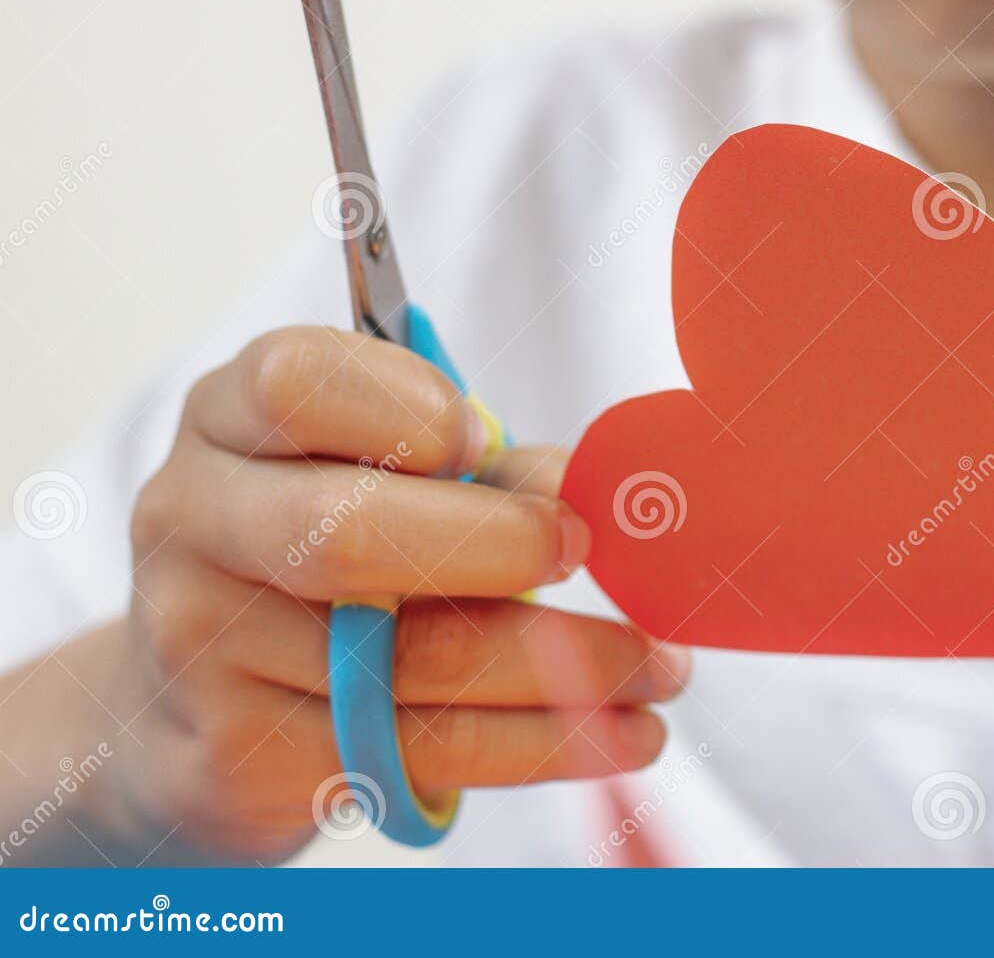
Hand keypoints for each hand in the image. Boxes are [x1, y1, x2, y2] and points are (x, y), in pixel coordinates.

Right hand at [89, 326, 686, 862]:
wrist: (204, 705)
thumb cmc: (322, 552)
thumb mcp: (381, 476)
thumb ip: (478, 469)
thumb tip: (585, 487)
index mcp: (229, 421)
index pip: (295, 383)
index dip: (406, 407)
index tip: (485, 441)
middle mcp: (193, 522)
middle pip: (346, 533)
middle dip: (501, 545)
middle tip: (590, 552)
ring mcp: (205, 645)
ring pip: (410, 662)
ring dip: (566, 671)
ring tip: (660, 670)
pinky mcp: (245, 751)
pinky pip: (420, 750)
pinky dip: (541, 744)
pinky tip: (617, 732)